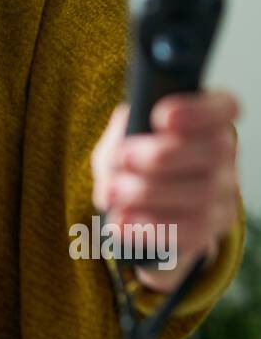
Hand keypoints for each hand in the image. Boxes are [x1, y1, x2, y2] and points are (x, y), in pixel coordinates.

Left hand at [91, 90, 240, 293]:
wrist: (138, 210)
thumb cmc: (132, 161)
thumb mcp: (123, 138)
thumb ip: (122, 132)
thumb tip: (123, 141)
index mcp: (209, 122)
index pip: (225, 108)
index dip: (198, 111)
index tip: (161, 117)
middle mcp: (224, 156)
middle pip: (213, 151)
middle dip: (164, 155)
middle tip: (123, 157)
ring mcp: (223, 195)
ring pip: (201, 194)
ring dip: (151, 193)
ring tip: (113, 191)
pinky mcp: (211, 229)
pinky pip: (191, 230)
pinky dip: (152, 226)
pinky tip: (121, 221)